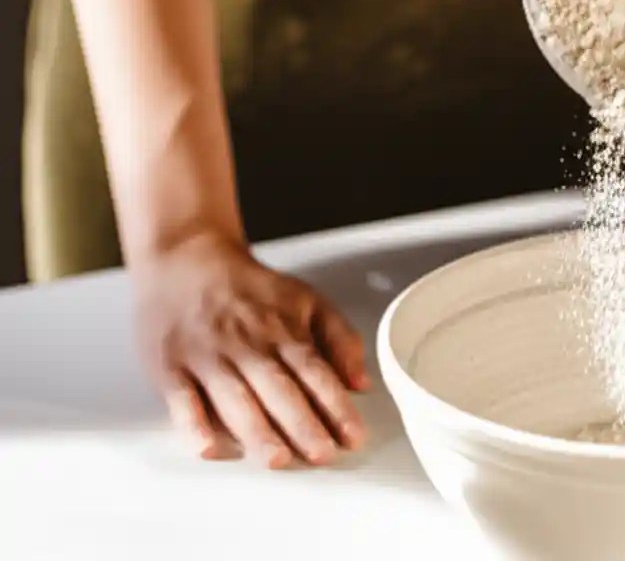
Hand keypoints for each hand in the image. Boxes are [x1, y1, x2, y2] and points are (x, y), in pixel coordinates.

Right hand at [134, 234, 369, 467]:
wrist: (186, 258)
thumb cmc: (251, 289)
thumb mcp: (306, 300)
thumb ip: (340, 339)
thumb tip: (361, 384)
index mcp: (282, 330)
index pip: (315, 373)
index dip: (336, 406)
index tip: (353, 436)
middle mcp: (246, 345)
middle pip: (278, 389)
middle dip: (302, 424)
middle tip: (322, 456)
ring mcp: (206, 356)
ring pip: (235, 399)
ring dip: (257, 431)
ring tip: (278, 460)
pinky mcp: (170, 366)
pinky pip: (182, 399)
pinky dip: (193, 424)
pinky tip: (208, 448)